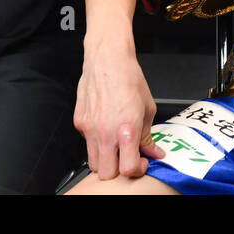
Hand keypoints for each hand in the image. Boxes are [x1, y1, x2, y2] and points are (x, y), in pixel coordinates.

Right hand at [74, 39, 163, 179]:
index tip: (142, 163)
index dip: (137, 170)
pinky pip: (87, 143)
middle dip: (119, 171)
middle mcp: (105, 132)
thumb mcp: (148, 108)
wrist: (108, 59)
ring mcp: (89, 129)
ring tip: (116, 147)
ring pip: (93, 163)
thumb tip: (153, 152)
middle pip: (107, 173)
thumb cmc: (129, 78)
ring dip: (106, 160)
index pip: (128, 168)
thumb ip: (148, 135)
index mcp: (127, 129)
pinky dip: (96, 143)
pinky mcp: (79, 123)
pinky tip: (105, 129)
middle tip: (128, 158)